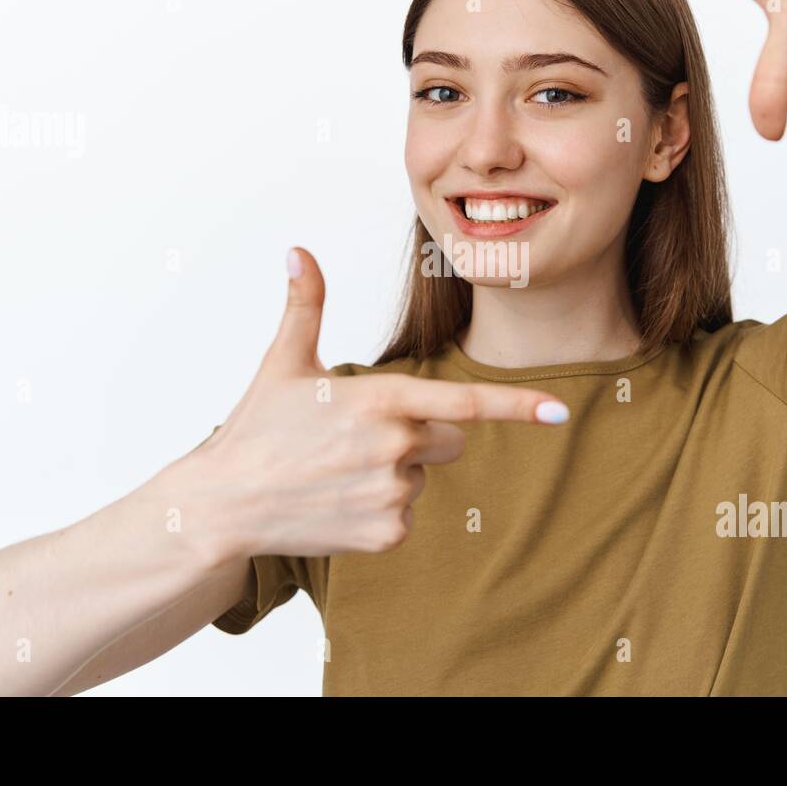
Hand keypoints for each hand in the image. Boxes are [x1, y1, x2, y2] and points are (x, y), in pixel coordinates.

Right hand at [187, 248, 569, 560]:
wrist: (225, 505)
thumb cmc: (256, 429)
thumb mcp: (283, 363)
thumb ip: (305, 305)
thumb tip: (298, 252)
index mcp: (379, 401)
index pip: (465, 404)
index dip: (518, 406)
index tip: (560, 412)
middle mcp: (394, 448)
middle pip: (449, 436)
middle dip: (420, 432)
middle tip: (359, 434)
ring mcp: (392, 495)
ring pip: (423, 475)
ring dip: (395, 470)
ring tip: (338, 469)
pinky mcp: (386, 534)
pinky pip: (407, 513)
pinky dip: (381, 507)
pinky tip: (338, 500)